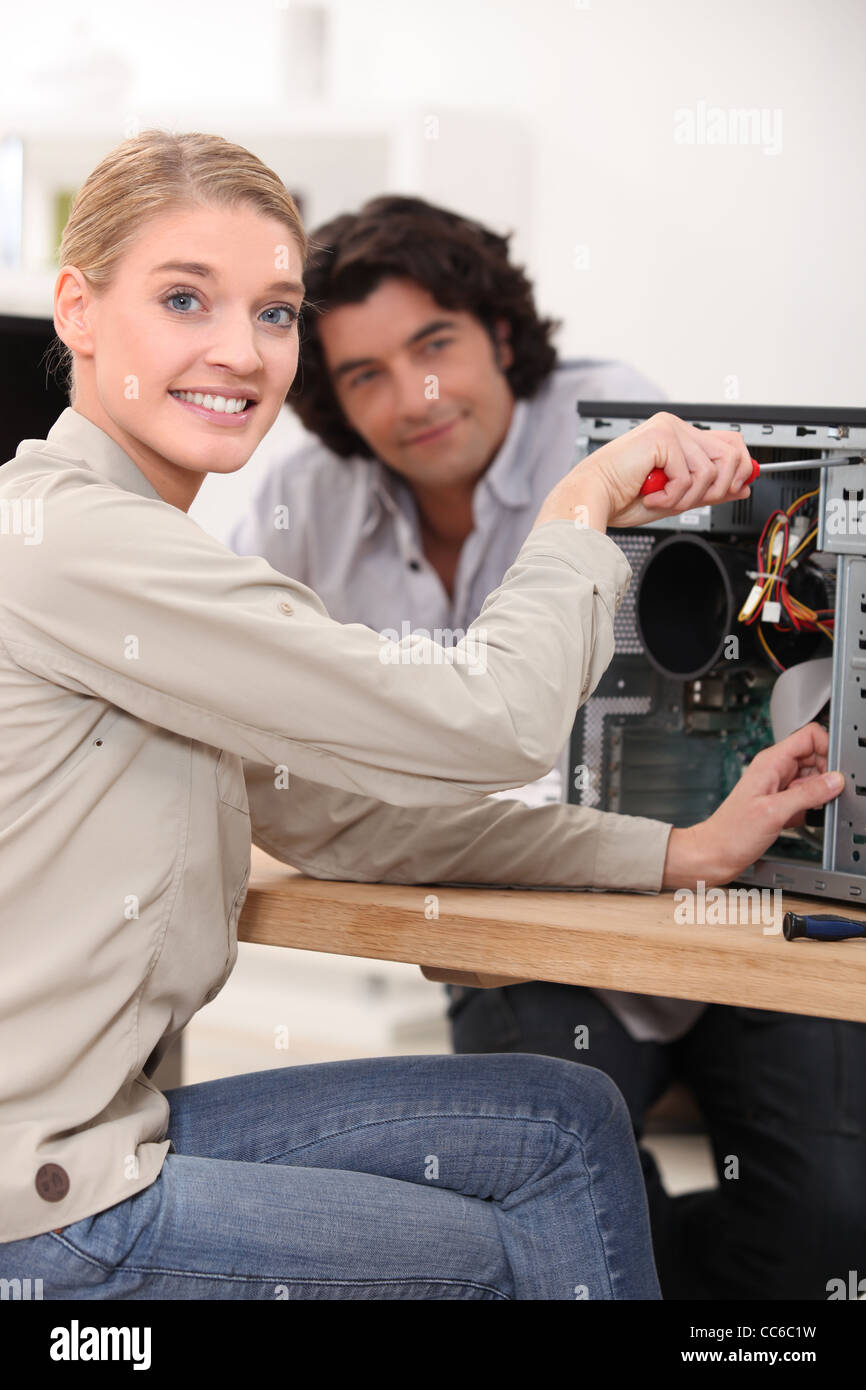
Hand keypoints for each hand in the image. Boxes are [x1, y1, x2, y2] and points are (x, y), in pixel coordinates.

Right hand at [533, 411, 755, 532]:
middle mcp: (675, 427)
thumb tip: (742, 486)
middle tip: (691, 501)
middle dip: (719, 487)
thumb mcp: (677, 496)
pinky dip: (672, 496)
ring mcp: (669, 428)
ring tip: (662, 500)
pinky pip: (689, 475)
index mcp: (678, 437)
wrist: (593, 498)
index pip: (728, 442)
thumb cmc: (622, 497)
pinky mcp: (663, 437)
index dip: (740, 467)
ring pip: (711, 470)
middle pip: (731, 451)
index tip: (738, 488)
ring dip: (688, 497)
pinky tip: (652, 496)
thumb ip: (708, 489)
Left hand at [662, 722, 844, 888]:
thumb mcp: (775, 811)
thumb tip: (834, 780)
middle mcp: (774, 770)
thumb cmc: (732, 832)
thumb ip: (808, 794)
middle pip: (814, 757)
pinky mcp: (779, 803)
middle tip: (819, 797)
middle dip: (824, 776)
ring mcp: (777, 787)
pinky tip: (795, 820)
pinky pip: (804, 797)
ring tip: (801, 811)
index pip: (809, 736)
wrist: (716, 853)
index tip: (832, 772)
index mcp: (770, 762)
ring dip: (815, 795)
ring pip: (811, 779)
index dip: (826, 750)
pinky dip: (807, 808)